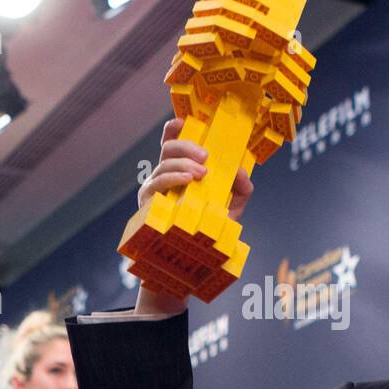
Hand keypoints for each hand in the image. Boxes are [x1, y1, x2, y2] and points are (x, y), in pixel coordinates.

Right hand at [133, 118, 256, 315]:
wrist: (184, 268)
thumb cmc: (204, 235)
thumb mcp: (229, 212)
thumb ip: (240, 191)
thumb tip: (241, 172)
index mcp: (179, 173)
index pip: (173, 143)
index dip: (176, 128)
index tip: (186, 120)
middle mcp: (163, 178)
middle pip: (167, 148)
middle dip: (186, 145)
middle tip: (206, 156)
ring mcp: (153, 191)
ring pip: (161, 164)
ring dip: (182, 163)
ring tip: (201, 172)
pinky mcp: (147, 206)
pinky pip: (156, 185)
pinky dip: (172, 178)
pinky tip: (188, 180)